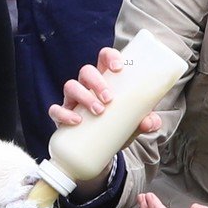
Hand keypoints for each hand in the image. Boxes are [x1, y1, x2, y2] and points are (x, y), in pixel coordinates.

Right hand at [47, 46, 161, 139]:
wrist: (103, 150)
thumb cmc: (119, 127)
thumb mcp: (134, 123)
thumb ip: (146, 121)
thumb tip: (151, 122)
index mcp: (106, 79)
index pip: (104, 58)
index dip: (109, 57)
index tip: (119, 67)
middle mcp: (87, 85)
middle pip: (86, 71)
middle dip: (97, 82)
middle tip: (109, 99)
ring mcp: (73, 100)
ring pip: (70, 86)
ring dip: (84, 96)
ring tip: (98, 111)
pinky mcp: (62, 116)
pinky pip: (55, 109)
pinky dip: (63, 114)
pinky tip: (76, 121)